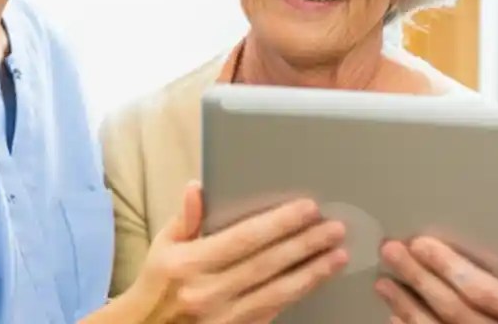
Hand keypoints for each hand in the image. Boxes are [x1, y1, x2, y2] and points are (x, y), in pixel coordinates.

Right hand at [125, 181, 347, 322]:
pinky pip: (273, 310)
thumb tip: (196, 187)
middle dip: (305, 244)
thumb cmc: (159, 281)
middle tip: (334, 228)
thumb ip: (185, 217)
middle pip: (267, 264)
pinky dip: (298, 293)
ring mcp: (224, 316)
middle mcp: (208, 291)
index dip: (279, 223)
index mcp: (190, 263)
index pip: (244, 239)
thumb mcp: (164, 244)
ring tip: (338, 255)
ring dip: (311, 272)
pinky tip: (316, 279)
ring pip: (277, 292)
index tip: (308, 208)